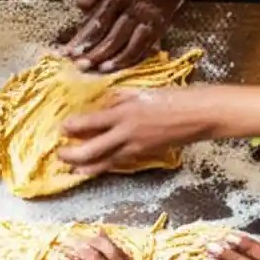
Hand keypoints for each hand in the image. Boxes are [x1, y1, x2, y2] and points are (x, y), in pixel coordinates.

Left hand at [58, 86, 219, 174]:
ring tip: (71, 167)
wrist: (200, 114)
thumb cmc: (173, 97)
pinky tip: (95, 167)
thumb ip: (119, 99)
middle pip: (90, 149)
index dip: (72, 127)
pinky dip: (104, 166)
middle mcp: (126, 132)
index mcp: (124, 111)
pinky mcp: (144, 154)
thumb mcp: (141, 92)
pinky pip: (118, 162)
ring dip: (84, 166)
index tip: (61, 128)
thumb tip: (101, 105)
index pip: (89, 122)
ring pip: (103, 162)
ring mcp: (135, 146)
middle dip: (71, 154)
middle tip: (59, 154)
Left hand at [64, 0, 247, 71]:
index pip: (97, 21)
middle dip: (93, 55)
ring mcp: (150, 17)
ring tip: (98, 72)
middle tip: (78, 68)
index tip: (67, 53)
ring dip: (112, 60)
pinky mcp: (162, 22)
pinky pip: (146, 45)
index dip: (82, 39)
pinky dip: (133, 57)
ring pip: (129, 45)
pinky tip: (121, 66)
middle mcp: (135, 7)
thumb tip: (80, 5)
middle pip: (111, 37)